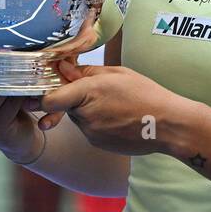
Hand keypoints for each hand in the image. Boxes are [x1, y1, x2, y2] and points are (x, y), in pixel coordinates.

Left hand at [41, 60, 188, 156]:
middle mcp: (86, 115)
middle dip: (74, 97)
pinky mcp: (98, 144)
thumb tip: (63, 68)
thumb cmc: (145, 94)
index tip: (45, 89)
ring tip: (114, 104)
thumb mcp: (116, 73)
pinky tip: (117, 117)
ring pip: (77, 117)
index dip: (44, 94)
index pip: (49, 100)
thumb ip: (85, 71)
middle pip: (65, 105)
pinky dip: (97, 122)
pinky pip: (88, 129)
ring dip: (86, 109)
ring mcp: (91, 133)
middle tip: (97, 90)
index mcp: (88, 92)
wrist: (167, 125)